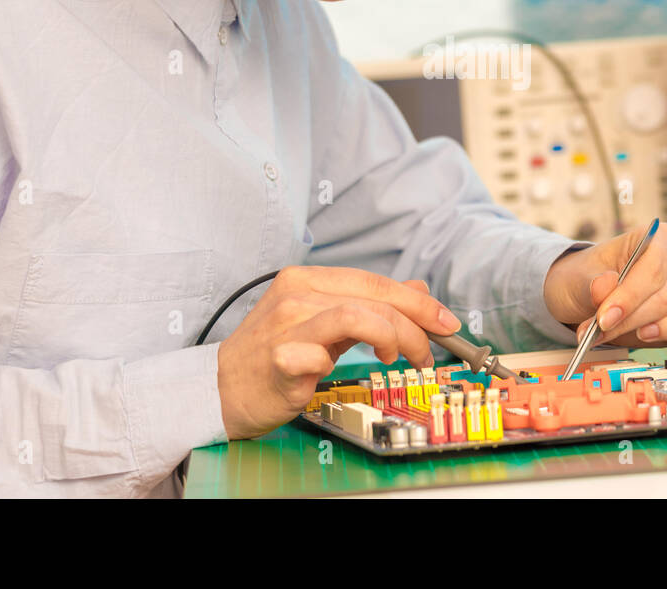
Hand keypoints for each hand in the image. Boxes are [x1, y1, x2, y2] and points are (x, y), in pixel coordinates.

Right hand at [215, 266, 459, 439]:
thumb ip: (368, 304)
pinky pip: (321, 354)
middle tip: (429, 349)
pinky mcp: (279, 358)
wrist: (221, 388)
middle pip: (372, 298)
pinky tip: (341, 369)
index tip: (444, 320)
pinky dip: (339, 362)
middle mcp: (295, 294)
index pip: (374, 281)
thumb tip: (416, 290)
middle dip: (414, 323)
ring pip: (355, 316)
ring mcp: (285, 325)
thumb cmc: (275, 354)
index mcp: (307, 279)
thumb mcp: (324, 321)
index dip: (416, 300)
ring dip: (390, 338)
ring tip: (397, 358)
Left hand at [542, 221, 666, 348]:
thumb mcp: (578, 278)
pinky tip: (654, 339)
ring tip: (638, 336)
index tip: (605, 317)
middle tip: (603, 330)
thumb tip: (604, 285)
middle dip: (635, 319)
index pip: (655, 265)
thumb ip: (590, 284)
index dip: (631, 295)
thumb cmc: (587, 280)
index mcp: (653, 239)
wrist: (585, 298)